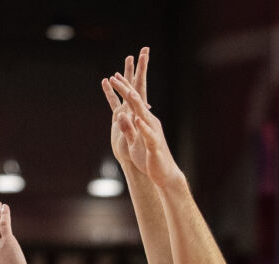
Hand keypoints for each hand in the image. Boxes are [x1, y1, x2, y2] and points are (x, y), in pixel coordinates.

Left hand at [102, 71, 180, 186]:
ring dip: (135, 103)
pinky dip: (142, 127)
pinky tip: (138, 119)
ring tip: (127, 91)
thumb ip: (127, 128)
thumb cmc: (148, 157)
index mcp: (143, 120)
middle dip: (127, 87)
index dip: (123, 88)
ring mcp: (152, 133)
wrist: (164, 173)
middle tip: (116, 75)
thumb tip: (120, 115)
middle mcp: (149, 122)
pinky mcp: (154, 146)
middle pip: (137, 101)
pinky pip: (148, 134)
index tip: (114, 76)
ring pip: (143, 115)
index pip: (132, 101)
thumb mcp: (133, 142)